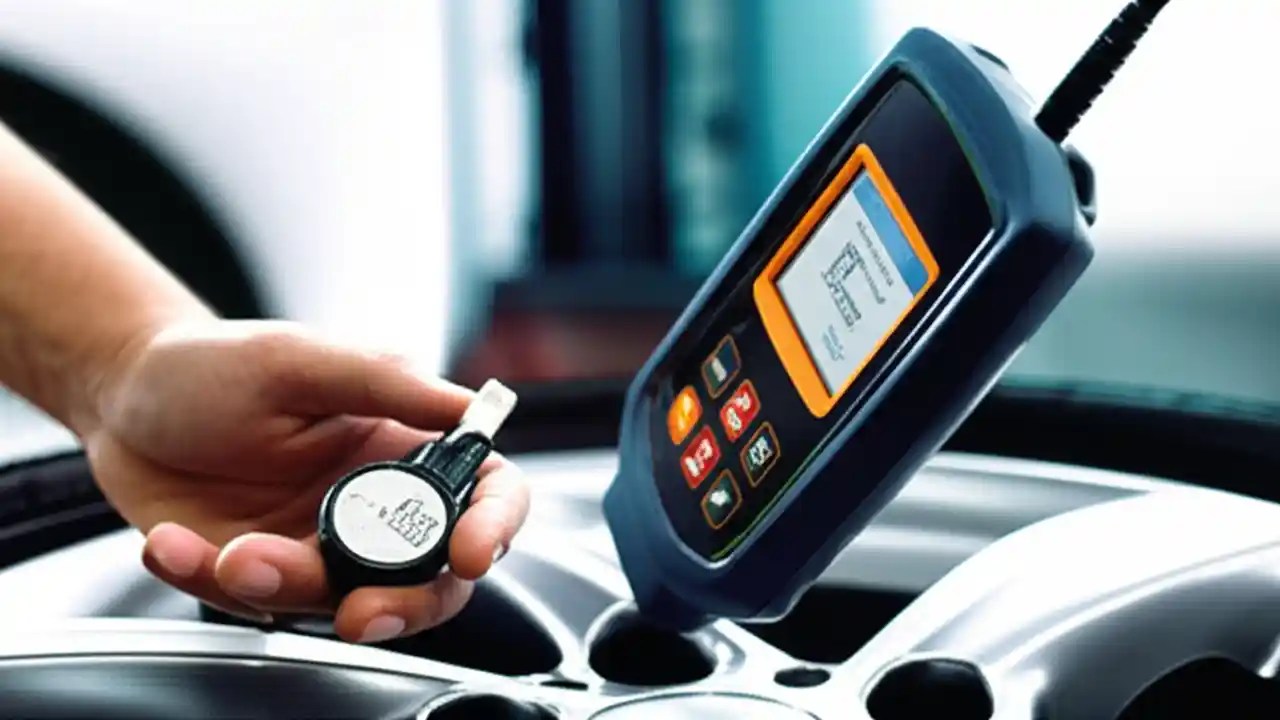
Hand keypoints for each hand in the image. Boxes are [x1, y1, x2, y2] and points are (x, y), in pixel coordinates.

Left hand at [81, 319, 528, 643]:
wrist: (121, 401)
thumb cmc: (214, 364)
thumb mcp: (299, 358)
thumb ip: (386, 383)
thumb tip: (469, 407)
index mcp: (405, 444)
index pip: (486, 492)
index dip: (496, 526)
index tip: (470, 552)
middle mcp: (376, 503)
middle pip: (434, 579)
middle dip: (404, 606)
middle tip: (357, 612)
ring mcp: (322, 547)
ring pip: (342, 602)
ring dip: (286, 587)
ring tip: (229, 554)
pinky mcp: (266, 577)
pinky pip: (257, 606)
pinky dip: (211, 583)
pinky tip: (173, 543)